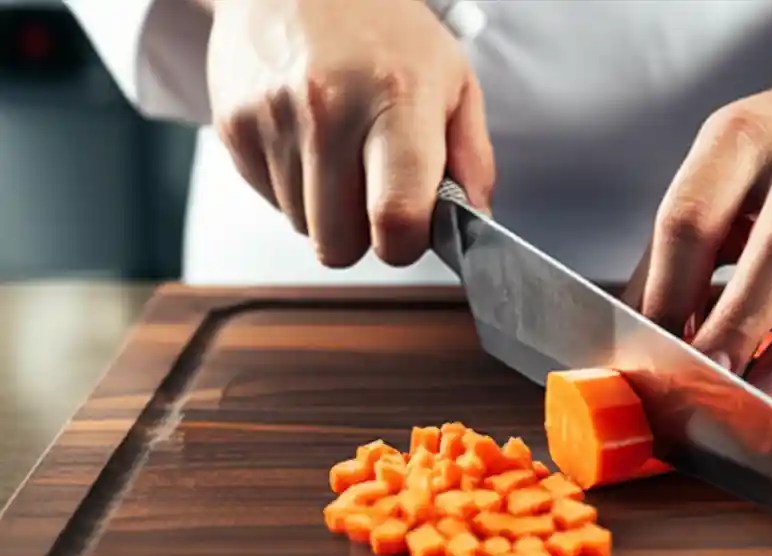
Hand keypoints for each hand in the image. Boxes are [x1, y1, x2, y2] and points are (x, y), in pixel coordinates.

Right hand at [207, 0, 494, 267]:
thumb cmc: (384, 30)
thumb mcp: (453, 80)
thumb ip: (472, 159)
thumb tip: (474, 224)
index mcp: (396, 101)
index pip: (396, 219)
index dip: (405, 244)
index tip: (411, 228)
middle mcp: (328, 111)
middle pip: (340, 244)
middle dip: (363, 235)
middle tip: (376, 193)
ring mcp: (273, 119)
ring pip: (303, 226)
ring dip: (327, 208)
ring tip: (341, 152)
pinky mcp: (233, 126)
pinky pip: (269, 199)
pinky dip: (293, 186)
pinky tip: (308, 140)